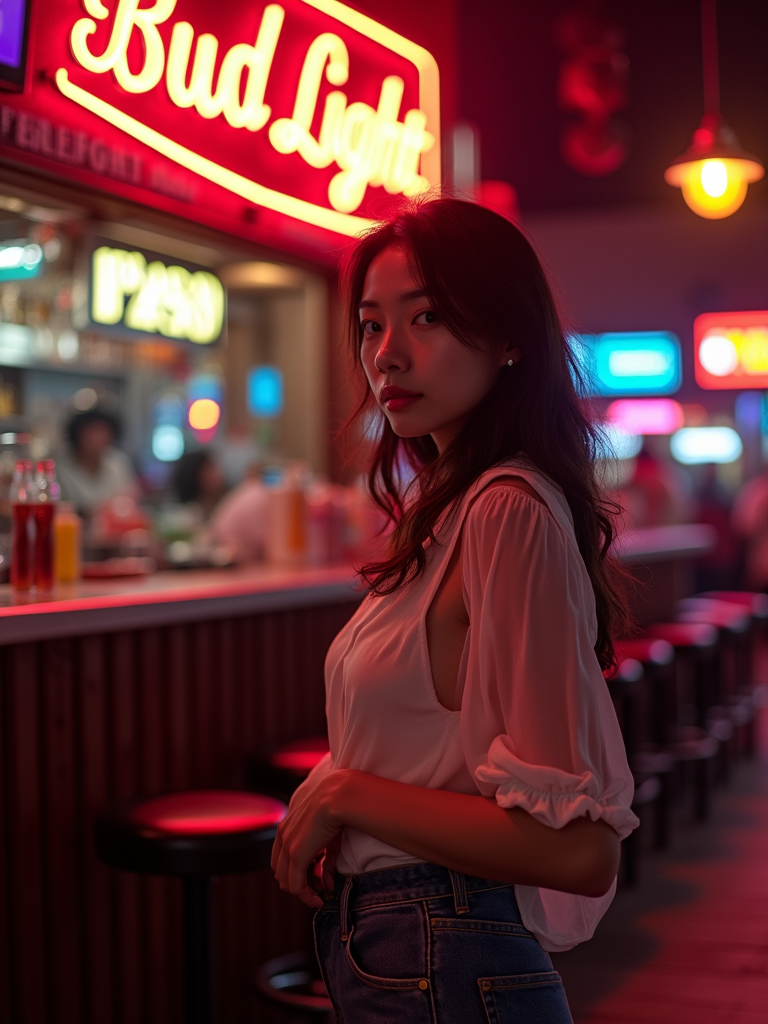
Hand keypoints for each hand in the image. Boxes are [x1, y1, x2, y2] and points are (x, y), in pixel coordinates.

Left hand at [271, 772, 345, 907]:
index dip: (297, 871)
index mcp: (287, 826)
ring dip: (302, 892)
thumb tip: (327, 884)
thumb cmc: (338, 808)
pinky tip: (318, 898)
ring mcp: (287, 845)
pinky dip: (306, 896)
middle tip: (316, 890)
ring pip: (286, 881)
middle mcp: (283, 835)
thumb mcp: (330, 835)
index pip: (283, 858)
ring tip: (317, 897)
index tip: (315, 879)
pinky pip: (296, 886)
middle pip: (281, 871)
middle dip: (298, 883)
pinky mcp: (296, 855)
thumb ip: (327, 860)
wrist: (338, 795)